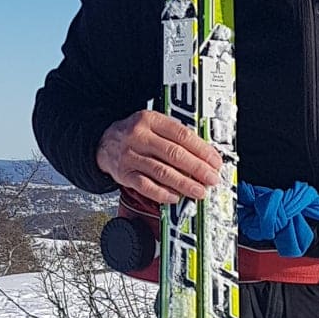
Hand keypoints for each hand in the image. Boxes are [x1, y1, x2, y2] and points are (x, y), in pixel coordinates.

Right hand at [96, 111, 219, 202]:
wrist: (103, 142)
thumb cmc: (135, 134)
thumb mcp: (153, 125)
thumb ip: (175, 136)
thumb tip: (204, 155)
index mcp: (150, 120)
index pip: (182, 135)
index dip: (202, 150)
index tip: (215, 161)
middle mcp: (139, 136)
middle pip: (174, 154)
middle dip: (197, 169)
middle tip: (211, 179)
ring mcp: (130, 156)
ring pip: (162, 172)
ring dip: (184, 184)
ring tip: (199, 191)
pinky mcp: (124, 174)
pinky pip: (146, 186)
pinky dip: (163, 193)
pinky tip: (175, 197)